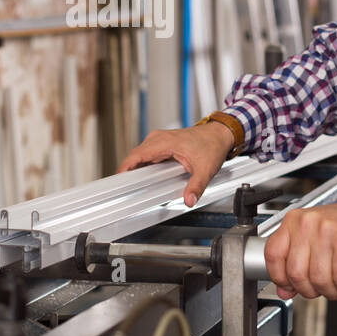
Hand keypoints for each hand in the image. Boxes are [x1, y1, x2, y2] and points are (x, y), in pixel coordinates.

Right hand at [117, 122, 236, 206]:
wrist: (219, 135)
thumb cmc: (212, 146)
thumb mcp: (205, 169)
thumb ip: (196, 186)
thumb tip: (189, 200)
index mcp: (164, 142)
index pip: (136, 155)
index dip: (124, 168)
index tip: (117, 181)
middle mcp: (158, 139)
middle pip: (135, 157)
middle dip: (128, 173)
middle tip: (123, 191)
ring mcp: (158, 140)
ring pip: (139, 156)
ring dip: (135, 170)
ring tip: (131, 187)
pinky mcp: (160, 144)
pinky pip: (146, 155)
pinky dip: (142, 166)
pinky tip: (143, 179)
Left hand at [264, 195, 336, 300]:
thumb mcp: (315, 235)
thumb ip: (297, 260)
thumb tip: (284, 290)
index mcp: (295, 221)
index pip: (273, 254)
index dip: (279, 277)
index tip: (288, 286)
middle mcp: (308, 224)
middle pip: (296, 272)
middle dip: (308, 290)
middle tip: (319, 290)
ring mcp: (328, 232)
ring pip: (319, 279)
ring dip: (330, 292)